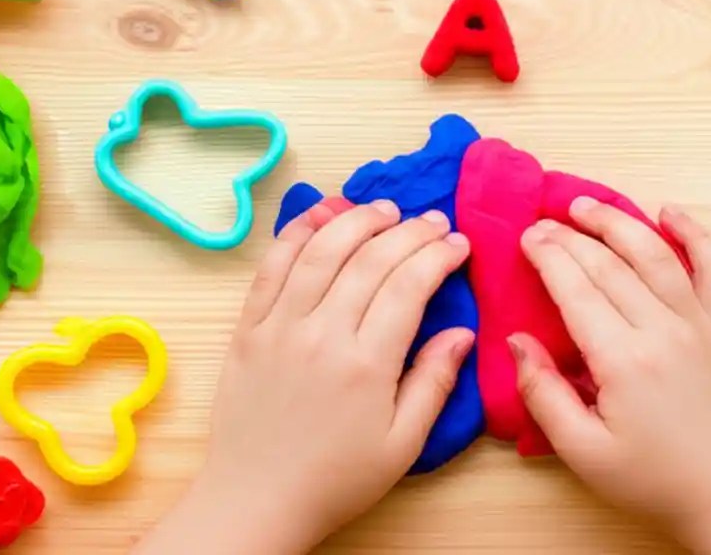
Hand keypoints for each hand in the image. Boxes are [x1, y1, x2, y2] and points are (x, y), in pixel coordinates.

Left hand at [134, 200, 473, 554]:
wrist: (255, 500)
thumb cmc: (336, 479)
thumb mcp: (402, 445)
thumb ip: (434, 383)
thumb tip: (462, 332)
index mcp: (367, 365)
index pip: (409, 286)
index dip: (437, 255)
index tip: (458, 243)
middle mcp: (322, 335)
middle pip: (370, 259)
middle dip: (409, 231)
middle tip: (432, 220)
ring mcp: (279, 327)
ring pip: (321, 251)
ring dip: (356, 220)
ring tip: (384, 209)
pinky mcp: (248, 329)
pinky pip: (272, 267)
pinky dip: (296, 232)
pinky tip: (322, 213)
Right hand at [514, 198, 710, 554]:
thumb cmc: (647, 478)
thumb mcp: (581, 451)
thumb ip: (544, 393)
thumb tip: (518, 341)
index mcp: (625, 361)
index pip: (578, 291)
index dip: (549, 258)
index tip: (526, 237)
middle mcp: (663, 331)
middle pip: (612, 266)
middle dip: (572, 237)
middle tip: (541, 220)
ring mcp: (697, 326)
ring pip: (657, 256)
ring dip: (620, 223)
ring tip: (587, 204)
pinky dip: (695, 235)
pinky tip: (671, 212)